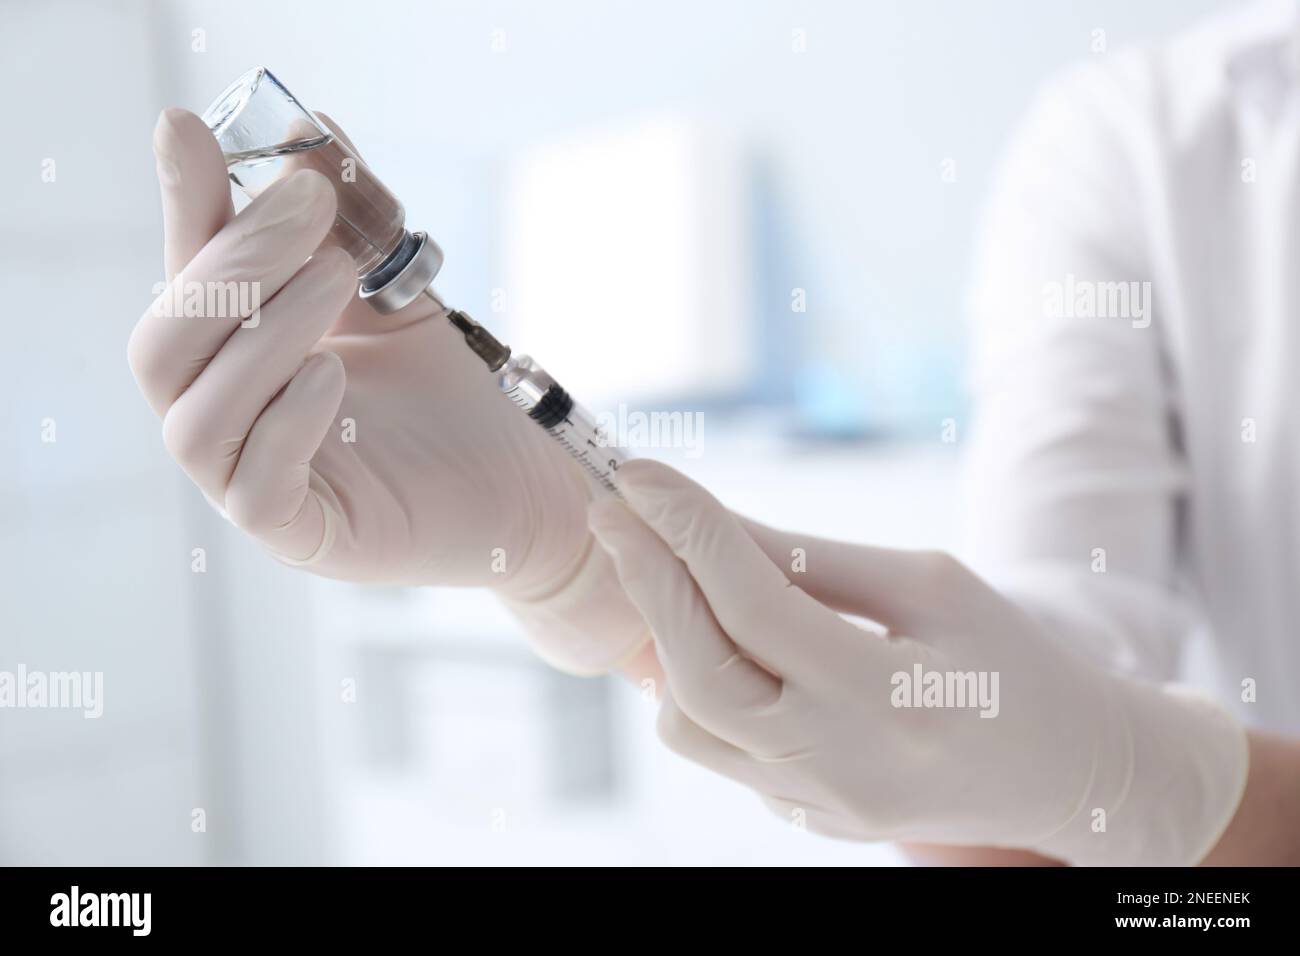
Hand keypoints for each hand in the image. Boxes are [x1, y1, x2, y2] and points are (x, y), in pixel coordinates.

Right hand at [128, 108, 646, 673]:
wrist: (521, 478)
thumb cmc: (449, 392)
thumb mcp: (394, 292)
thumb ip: (349, 222)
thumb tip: (309, 125)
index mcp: (236, 359)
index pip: (185, 279)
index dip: (184, 205)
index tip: (189, 127)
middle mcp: (229, 421)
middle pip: (164, 348)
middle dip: (229, 266)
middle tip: (306, 203)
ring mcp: (255, 484)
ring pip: (196, 418)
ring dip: (259, 335)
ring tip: (333, 277)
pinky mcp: (304, 536)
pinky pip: (256, 486)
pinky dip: (286, 421)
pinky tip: (335, 373)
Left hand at [587, 460, 1247, 864]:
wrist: (1068, 770)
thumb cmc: (1014, 659)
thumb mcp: (933, 585)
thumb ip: (817, 560)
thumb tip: (711, 523)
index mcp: (890, 699)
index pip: (754, 605)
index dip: (687, 529)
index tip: (637, 474)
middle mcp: (843, 766)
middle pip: (699, 673)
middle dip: (647, 581)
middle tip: (614, 510)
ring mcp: (819, 805)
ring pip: (690, 724)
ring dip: (667, 639)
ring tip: (670, 572)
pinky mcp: (806, 818)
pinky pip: (720, 749)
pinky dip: (699, 683)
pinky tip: (715, 634)